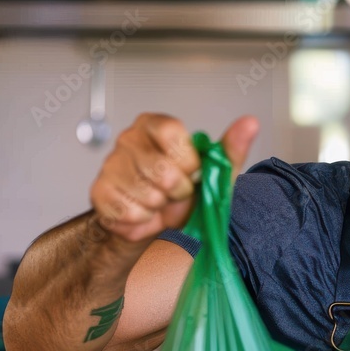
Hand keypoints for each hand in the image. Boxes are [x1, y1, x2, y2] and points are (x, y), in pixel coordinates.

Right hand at [89, 113, 258, 242]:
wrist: (160, 227)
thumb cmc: (187, 194)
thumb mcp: (214, 172)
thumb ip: (230, 148)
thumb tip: (250, 123)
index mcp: (155, 125)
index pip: (172, 134)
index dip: (187, 161)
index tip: (192, 172)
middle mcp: (129, 138)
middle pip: (161, 169)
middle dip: (177, 191)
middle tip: (177, 193)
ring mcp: (110, 164)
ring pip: (146, 193)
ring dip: (161, 207)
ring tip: (161, 203)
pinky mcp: (99, 191)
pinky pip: (128, 210)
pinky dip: (143, 219)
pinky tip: (145, 213)